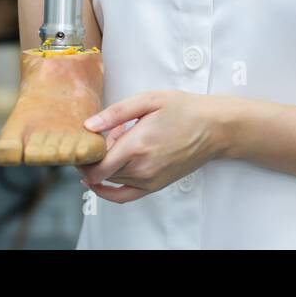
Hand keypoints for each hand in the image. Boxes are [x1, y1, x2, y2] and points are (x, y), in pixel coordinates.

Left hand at [75, 91, 233, 202]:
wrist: (214, 128)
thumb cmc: (184, 110)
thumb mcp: (149, 100)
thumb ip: (115, 113)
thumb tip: (89, 125)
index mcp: (137, 145)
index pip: (97, 165)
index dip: (83, 158)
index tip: (81, 144)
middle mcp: (142, 168)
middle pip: (101, 173)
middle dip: (94, 157)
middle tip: (101, 137)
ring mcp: (149, 180)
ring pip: (111, 181)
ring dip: (104, 167)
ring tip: (116, 145)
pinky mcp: (155, 186)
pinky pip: (124, 196)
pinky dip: (108, 193)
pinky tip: (99, 183)